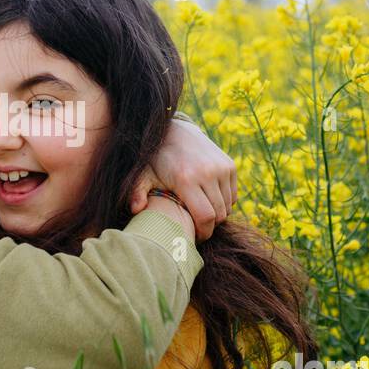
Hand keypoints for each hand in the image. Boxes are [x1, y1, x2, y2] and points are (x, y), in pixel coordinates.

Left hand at [131, 117, 236, 239]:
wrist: (175, 131)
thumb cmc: (156, 160)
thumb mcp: (143, 175)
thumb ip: (137, 192)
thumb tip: (135, 209)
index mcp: (186, 179)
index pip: (206, 217)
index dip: (203, 232)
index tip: (195, 237)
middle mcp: (208, 173)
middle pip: (218, 215)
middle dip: (210, 226)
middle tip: (198, 228)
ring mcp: (221, 168)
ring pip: (227, 206)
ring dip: (217, 215)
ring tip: (201, 214)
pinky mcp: (230, 165)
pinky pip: (233, 195)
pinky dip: (224, 202)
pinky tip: (209, 200)